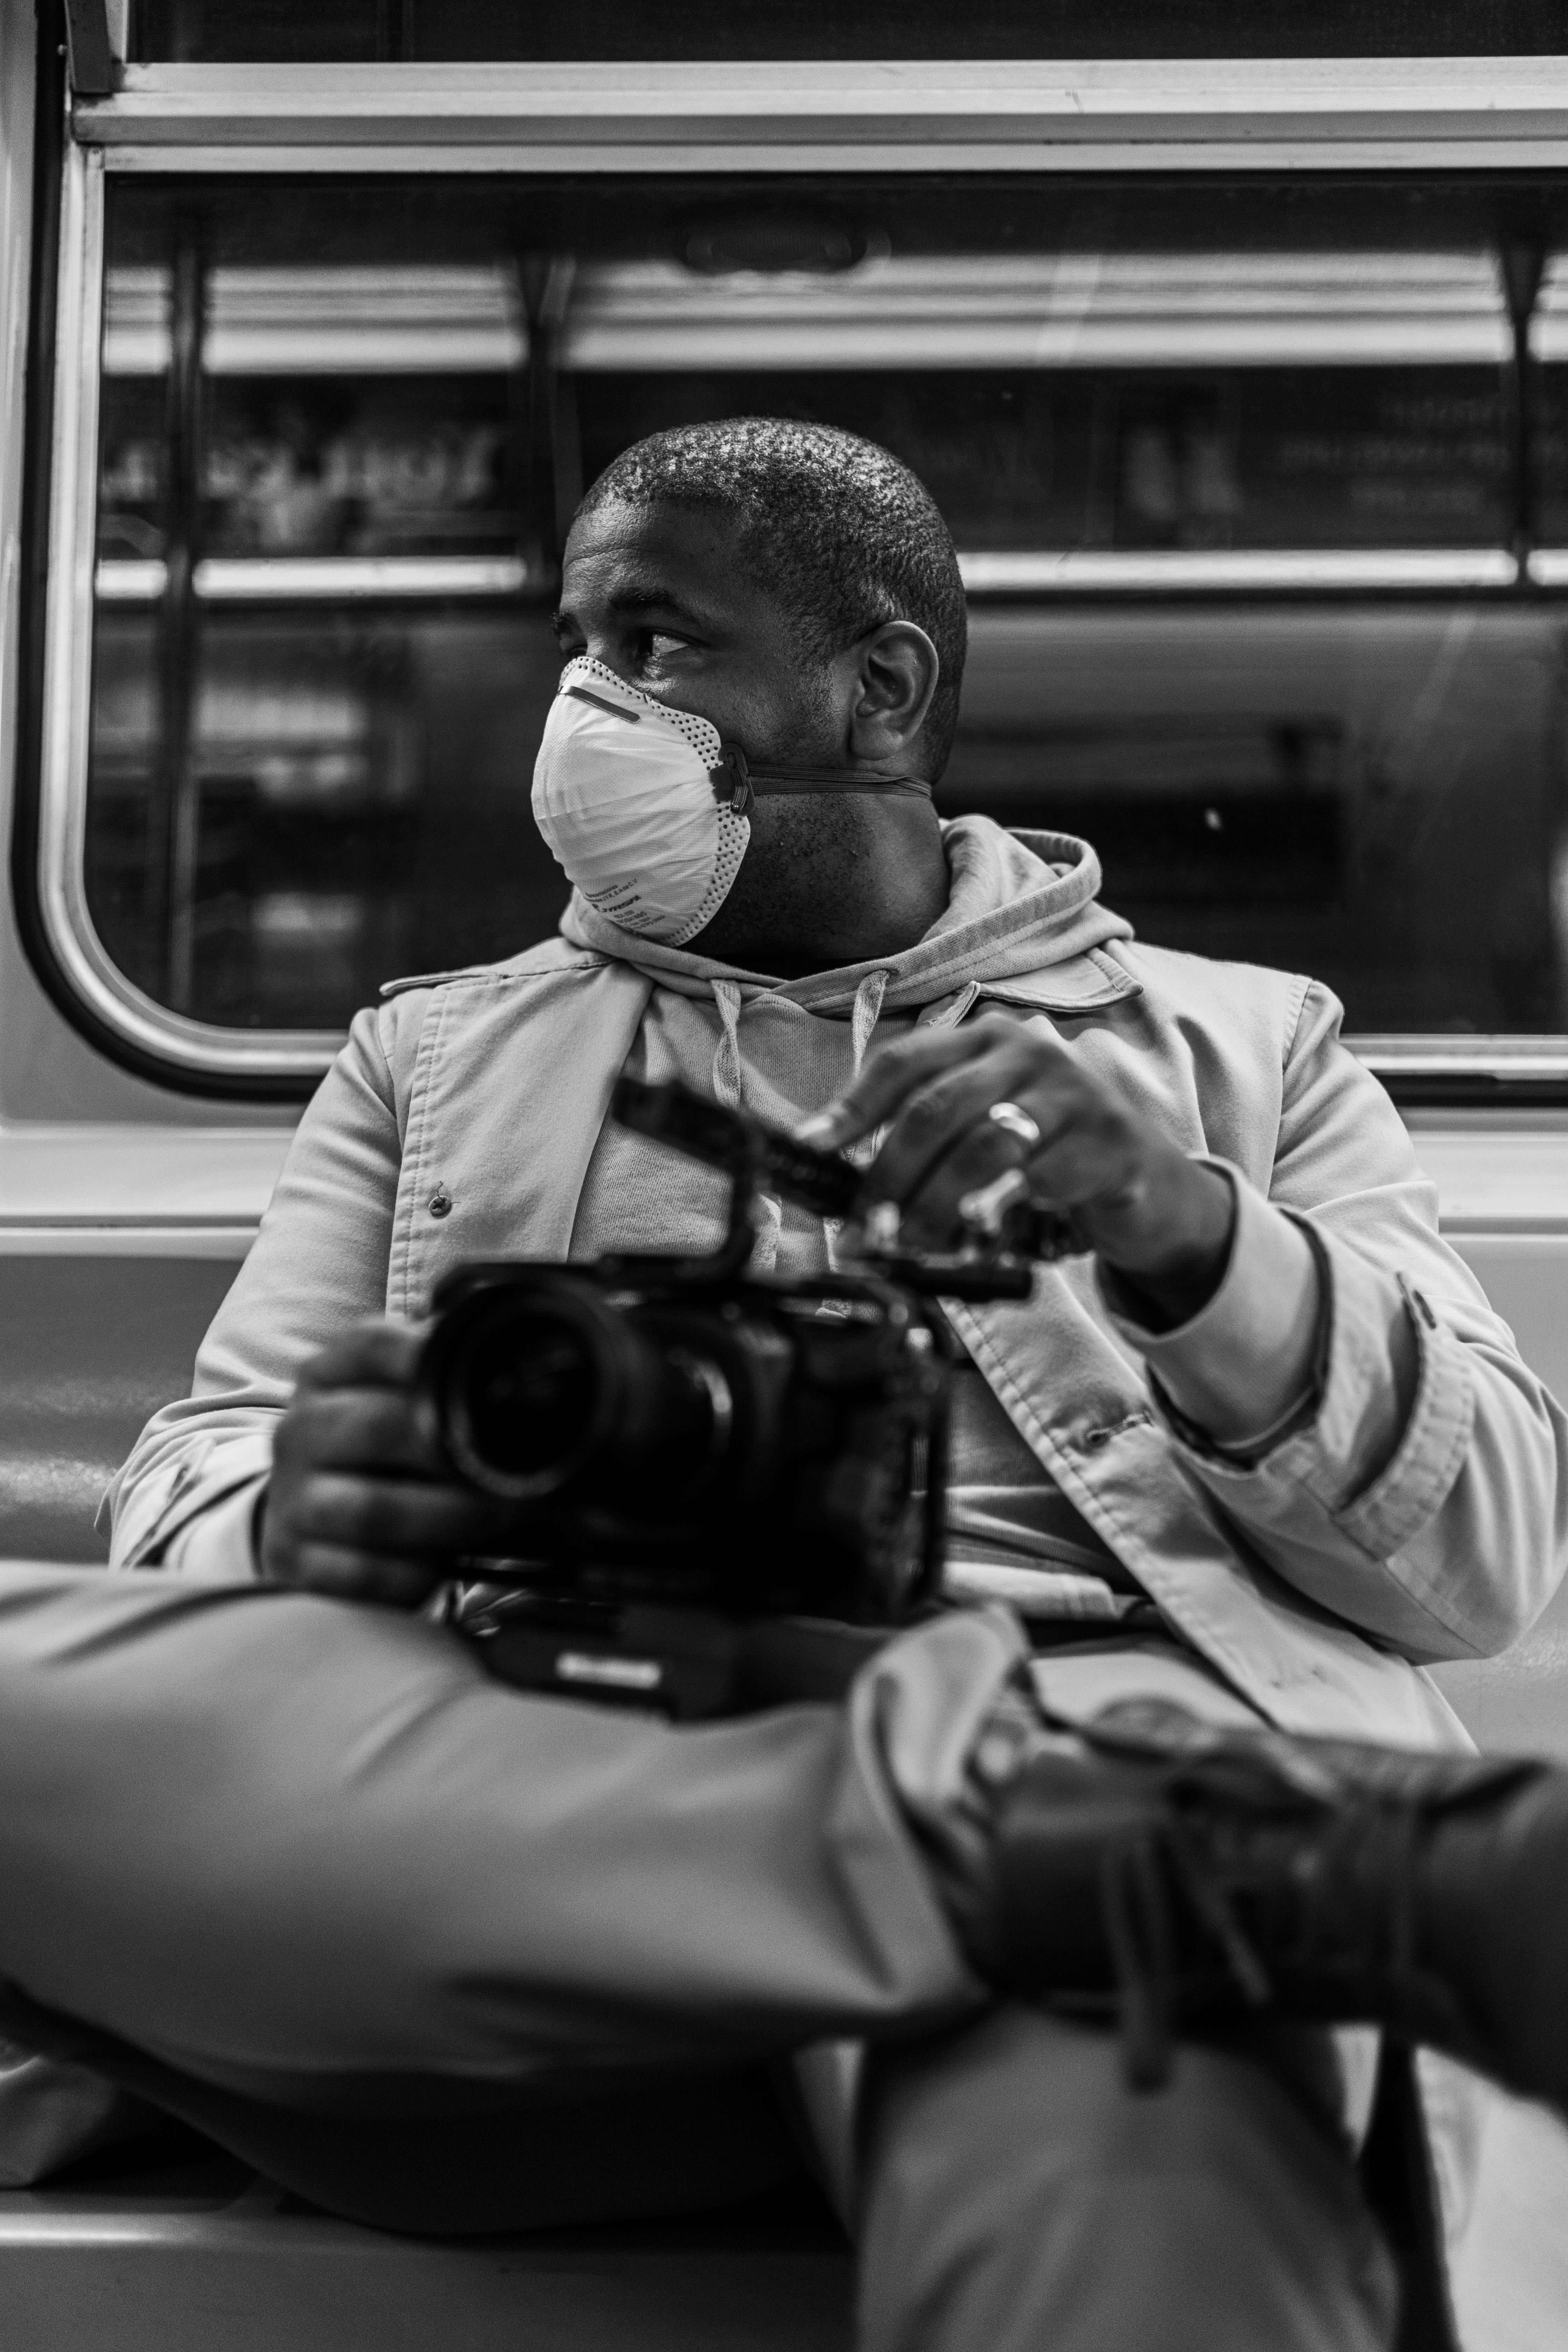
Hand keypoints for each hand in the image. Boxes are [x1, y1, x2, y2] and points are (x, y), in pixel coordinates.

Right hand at [259, 1321, 499, 1606]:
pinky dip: (414, 1575)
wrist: (309, 1514)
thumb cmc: (382, 1452)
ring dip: (449, 1519)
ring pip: (373, 1510)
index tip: (487, 1373)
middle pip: (379, 1429)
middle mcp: (300, 1431)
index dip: (428, 1357)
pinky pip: (361, 1574)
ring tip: (500, 1519)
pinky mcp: (295, 1560)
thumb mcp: (400, 1400)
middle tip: (519, 1472)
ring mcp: (292, 1498)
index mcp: (327, 1376)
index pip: (373, 1346)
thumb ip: (447, 1378)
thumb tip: (527, 1365)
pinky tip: (446, 1568)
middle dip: (457, 1454)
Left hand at [798, 1014, 1235, 1324]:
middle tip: (867, 1231)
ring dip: (937, 1204)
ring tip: (912, 1247)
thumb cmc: (1046, 1157)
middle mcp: (1027, 1052)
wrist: (1146, 1181)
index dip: (850, 1108)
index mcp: (984, 1040)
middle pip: (935, 1107)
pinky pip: (1041, 1181)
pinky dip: (1003, 1217)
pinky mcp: (1110, 1142)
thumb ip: (924, 1140)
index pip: (903, 1063)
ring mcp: (1072, 1094)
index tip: (810, 1149)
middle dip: (890, 1175)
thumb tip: (834, 1170)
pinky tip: (983, 1244)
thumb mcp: (981, 1132)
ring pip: (983, 1145)